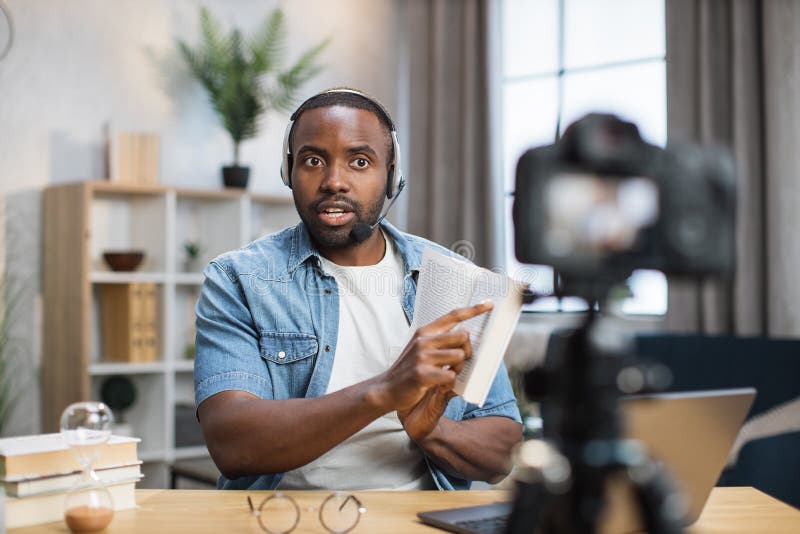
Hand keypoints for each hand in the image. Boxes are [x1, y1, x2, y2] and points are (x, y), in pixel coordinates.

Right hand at [374, 301, 492, 434]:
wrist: (387, 389)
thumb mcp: (421, 348)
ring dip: (458, 369)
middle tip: (460, 362)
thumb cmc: (408, 369)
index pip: (453, 315)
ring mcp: (422, 356)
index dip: (473, 309)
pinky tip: (439, 385)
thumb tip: (465, 331)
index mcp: (425, 332)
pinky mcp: (422, 373)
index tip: (489, 304)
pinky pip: (451, 377)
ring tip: (446, 374)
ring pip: (459, 356)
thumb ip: (440, 338)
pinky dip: (449, 383)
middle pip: (462, 336)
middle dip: (467, 351)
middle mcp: (423, 340)